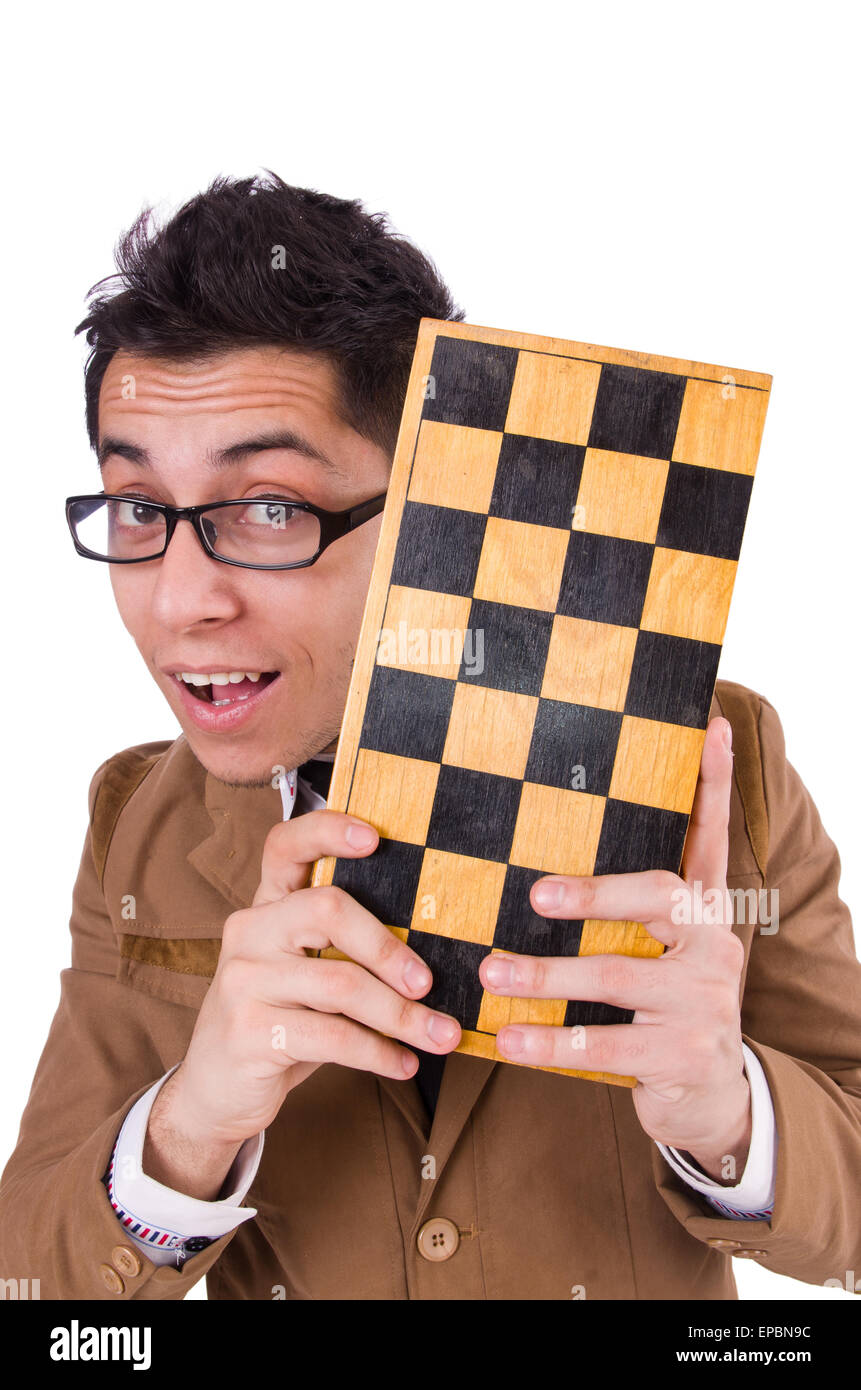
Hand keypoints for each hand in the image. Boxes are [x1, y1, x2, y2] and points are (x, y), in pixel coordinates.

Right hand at [168, 809, 460, 1147]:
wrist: (215, 1090)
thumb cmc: (279, 1021)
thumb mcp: (302, 973)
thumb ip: (342, 948)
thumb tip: (433, 947)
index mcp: (267, 906)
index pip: (285, 846)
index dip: (327, 830)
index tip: (375, 838)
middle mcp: (249, 932)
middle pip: (328, 910)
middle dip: (388, 948)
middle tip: (428, 983)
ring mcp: (244, 981)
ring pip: (340, 983)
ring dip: (401, 1016)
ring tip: (440, 1035)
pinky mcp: (248, 1032)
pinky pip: (332, 1036)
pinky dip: (379, 1052)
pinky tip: (403, 1063)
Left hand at [478, 717, 751, 1181]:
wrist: (714, 1099)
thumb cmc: (663, 1007)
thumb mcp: (659, 953)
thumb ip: (625, 911)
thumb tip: (543, 864)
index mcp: (705, 912)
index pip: (711, 838)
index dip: (712, 784)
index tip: (711, 727)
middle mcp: (714, 946)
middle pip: (656, 896)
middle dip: (592, 893)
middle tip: (533, 893)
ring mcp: (704, 1000)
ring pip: (617, 976)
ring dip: (546, 974)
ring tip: (490, 974)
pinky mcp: (684, 1053)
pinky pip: (604, 1044)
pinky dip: (550, 1041)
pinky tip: (508, 1039)